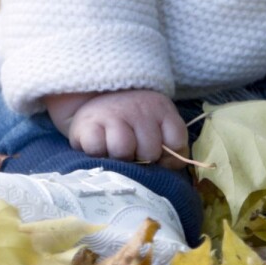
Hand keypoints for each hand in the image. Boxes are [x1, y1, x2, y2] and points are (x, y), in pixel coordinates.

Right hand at [45, 89, 189, 168]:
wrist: (100, 94)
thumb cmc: (134, 119)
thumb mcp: (159, 124)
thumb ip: (171, 146)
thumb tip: (168, 170)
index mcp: (162, 109)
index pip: (177, 140)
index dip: (169, 156)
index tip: (159, 156)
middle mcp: (140, 109)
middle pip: (150, 151)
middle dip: (143, 158)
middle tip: (134, 152)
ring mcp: (113, 114)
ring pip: (123, 150)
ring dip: (120, 158)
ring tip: (116, 151)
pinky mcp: (88, 124)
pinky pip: (96, 149)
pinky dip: (97, 153)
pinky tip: (100, 146)